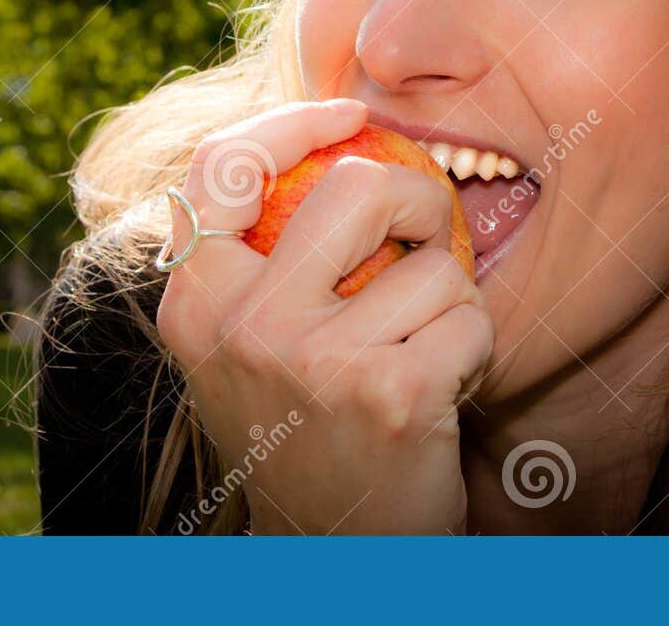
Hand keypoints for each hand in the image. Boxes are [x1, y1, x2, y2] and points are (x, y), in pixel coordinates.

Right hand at [155, 99, 493, 533]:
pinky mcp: (390, 393)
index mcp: (194, 301)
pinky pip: (470, 318)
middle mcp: (241, 324)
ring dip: (448, 305)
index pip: (221, 164)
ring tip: (417, 356)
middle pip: (355, 188)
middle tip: (427, 243)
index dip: (293, 121)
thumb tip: (335, 136)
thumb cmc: (304, 428)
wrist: (334, 555)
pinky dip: (475, 349)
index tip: (352, 114)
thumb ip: (262, 255)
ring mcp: (313, 360)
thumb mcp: (246, 342)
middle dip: (417, 203)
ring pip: (431, 264)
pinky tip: (440, 392)